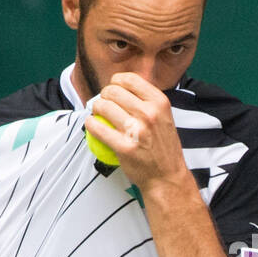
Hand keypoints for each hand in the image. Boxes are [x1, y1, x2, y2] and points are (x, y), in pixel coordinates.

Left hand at [85, 73, 192, 193]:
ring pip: (102, 106)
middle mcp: (149, 113)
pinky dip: (90, 124)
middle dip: (103, 95)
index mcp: (160, 102)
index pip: (129, 79)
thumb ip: (147, 101)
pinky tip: (92, 125)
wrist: (167, 177)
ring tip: (98, 115)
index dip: (116, 82)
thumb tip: (122, 86)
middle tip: (104, 105)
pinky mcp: (124, 146)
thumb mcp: (164, 117)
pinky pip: (97, 128)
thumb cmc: (163, 148)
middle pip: (113, 91)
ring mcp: (136, 130)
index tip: (113, 90)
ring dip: (95, 109)